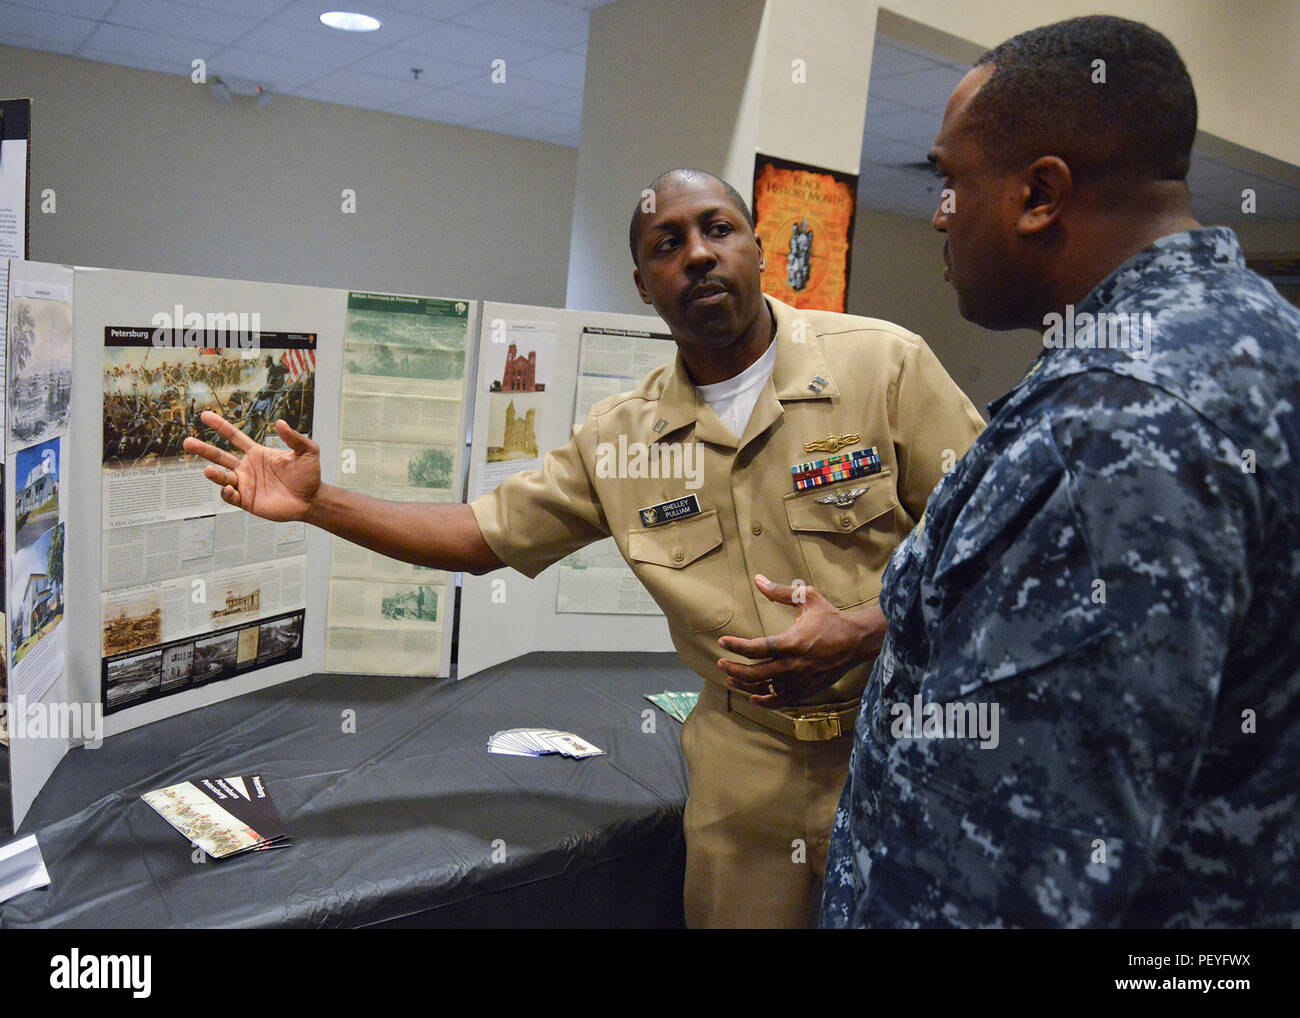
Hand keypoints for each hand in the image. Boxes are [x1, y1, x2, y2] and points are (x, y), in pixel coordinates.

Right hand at [182, 411, 320, 521]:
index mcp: (257, 453)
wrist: (312, 500)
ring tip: (208, 470)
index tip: (205, 416)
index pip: (234, 437)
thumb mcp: (307, 452)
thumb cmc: (309, 475)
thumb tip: (280, 423)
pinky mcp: (247, 501)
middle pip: (219, 456)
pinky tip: (230, 489)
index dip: (220, 426)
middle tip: (187, 442)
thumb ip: (294, 438)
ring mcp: (245, 484)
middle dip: (203, 449)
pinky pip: (230, 497)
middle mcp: (247, 467)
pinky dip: (227, 493)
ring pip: (222, 477)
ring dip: (213, 474)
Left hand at [717, 575, 886, 708]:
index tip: (722, 642)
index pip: (757, 647)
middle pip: (755, 673)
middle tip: (721, 663)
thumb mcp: (807, 598)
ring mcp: (799, 680)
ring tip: (730, 679)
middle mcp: (793, 665)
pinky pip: (782, 701)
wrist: (856, 641)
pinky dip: (765, 702)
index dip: (736, 646)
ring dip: (744, 686)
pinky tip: (753, 698)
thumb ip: (780, 591)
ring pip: (765, 689)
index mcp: (792, 642)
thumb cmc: (830, 617)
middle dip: (733, 669)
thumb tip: (758, 579)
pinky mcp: (806, 690)